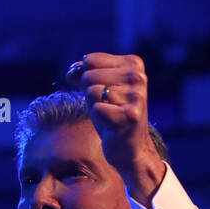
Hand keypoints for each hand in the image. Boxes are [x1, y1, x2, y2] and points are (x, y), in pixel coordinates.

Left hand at [65, 51, 164, 203]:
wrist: (130, 147)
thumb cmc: (113, 115)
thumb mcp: (98, 89)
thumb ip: (84, 75)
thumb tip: (71, 70)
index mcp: (133, 64)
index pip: (90, 60)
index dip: (86, 78)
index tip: (103, 92)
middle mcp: (138, 76)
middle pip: (89, 76)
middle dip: (90, 94)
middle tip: (107, 107)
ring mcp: (136, 95)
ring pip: (92, 92)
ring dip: (95, 107)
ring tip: (109, 115)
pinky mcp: (131, 115)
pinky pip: (97, 109)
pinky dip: (99, 119)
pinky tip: (112, 125)